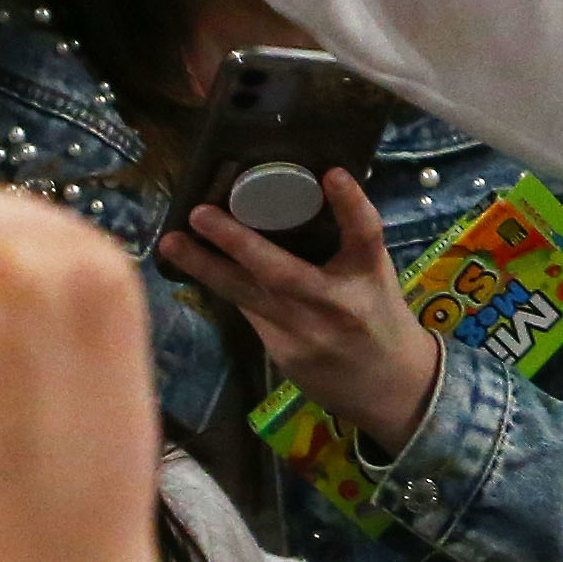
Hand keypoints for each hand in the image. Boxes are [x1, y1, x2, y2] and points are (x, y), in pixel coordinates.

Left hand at [160, 169, 444, 453]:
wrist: (391, 388)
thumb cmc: (379, 317)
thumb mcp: (375, 273)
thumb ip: (346, 238)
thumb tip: (306, 187)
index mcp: (371, 275)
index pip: (366, 234)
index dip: (350, 203)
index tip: (331, 173)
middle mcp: (337, 305)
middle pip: (283, 272)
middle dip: (237, 242)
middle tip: (200, 214)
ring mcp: (305, 335)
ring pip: (246, 297)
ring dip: (204, 268)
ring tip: (170, 244)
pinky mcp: (282, 354)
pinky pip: (247, 312)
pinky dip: (222, 286)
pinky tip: (193, 267)